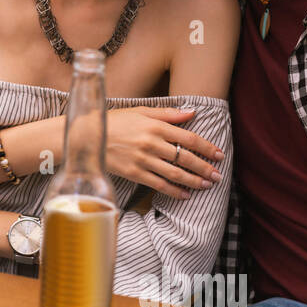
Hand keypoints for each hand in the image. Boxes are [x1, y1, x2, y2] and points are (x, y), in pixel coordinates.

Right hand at [105, 107, 223, 199]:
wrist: (86, 136)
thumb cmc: (114, 121)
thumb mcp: (140, 111)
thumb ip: (167, 113)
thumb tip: (192, 112)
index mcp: (155, 126)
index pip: (189, 138)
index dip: (207, 147)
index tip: (219, 155)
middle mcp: (151, 143)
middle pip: (186, 158)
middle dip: (205, 168)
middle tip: (218, 176)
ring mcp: (143, 160)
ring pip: (176, 174)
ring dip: (195, 181)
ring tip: (207, 185)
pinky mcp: (134, 173)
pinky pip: (159, 185)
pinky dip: (175, 191)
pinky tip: (186, 195)